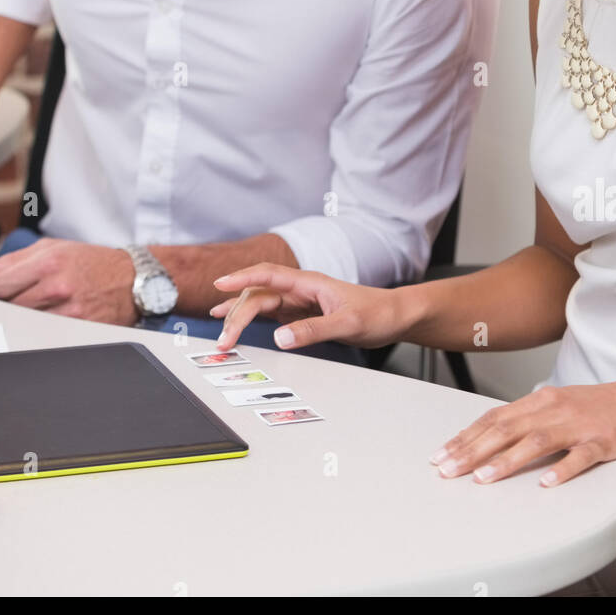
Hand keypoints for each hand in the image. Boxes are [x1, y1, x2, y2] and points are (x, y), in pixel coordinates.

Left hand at [0, 238, 139, 325]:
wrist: (131, 279)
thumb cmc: (91, 262)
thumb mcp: (55, 248)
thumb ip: (15, 259)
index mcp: (50, 262)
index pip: (0, 284)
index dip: (2, 286)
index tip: (11, 285)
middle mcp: (58, 287)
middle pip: (10, 306)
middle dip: (15, 300)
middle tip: (33, 293)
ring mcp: (68, 312)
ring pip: (25, 322)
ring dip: (30, 315)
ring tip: (47, 304)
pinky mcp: (77, 330)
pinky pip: (44, 333)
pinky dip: (45, 327)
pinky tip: (58, 315)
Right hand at [210, 263, 402, 350]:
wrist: (395, 316)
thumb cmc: (377, 313)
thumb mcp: (347, 324)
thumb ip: (314, 330)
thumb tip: (280, 337)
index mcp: (309, 282)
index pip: (268, 275)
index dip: (242, 278)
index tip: (220, 285)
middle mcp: (300, 288)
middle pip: (258, 294)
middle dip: (237, 313)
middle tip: (224, 339)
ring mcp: (299, 300)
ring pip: (261, 302)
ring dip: (240, 315)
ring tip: (220, 332)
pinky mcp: (301, 312)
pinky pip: (269, 312)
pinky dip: (250, 317)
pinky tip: (235, 321)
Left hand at [429, 372, 615, 486]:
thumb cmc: (600, 406)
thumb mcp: (558, 406)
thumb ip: (527, 419)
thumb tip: (490, 436)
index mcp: (540, 401)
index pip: (494, 418)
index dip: (465, 436)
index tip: (441, 454)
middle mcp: (555, 409)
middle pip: (507, 429)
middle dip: (473, 451)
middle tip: (448, 470)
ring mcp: (580, 424)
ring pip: (538, 441)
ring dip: (507, 461)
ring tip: (484, 478)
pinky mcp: (606, 441)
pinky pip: (582, 456)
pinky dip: (562, 469)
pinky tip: (546, 482)